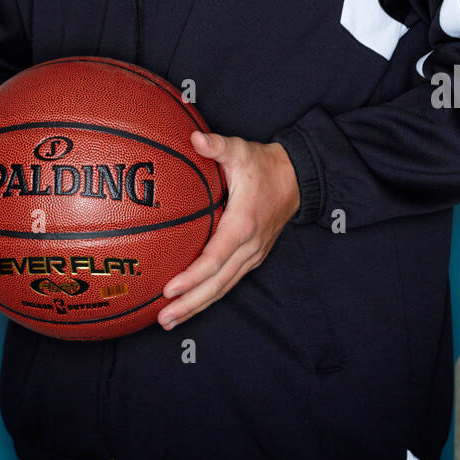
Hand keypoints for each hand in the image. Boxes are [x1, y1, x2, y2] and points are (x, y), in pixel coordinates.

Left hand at [157, 130, 299, 330]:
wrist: (296, 178)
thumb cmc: (263, 165)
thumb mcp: (241, 150)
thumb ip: (218, 146)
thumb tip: (195, 138)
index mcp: (243, 224)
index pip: (215, 258)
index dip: (193, 277)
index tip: (170, 289)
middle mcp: (249, 247)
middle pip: (217, 284)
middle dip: (189, 304)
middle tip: (163, 318)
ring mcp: (252, 255)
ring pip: (223, 288)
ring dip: (197, 306)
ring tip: (169, 321)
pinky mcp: (252, 257)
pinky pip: (228, 282)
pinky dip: (208, 296)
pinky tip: (189, 303)